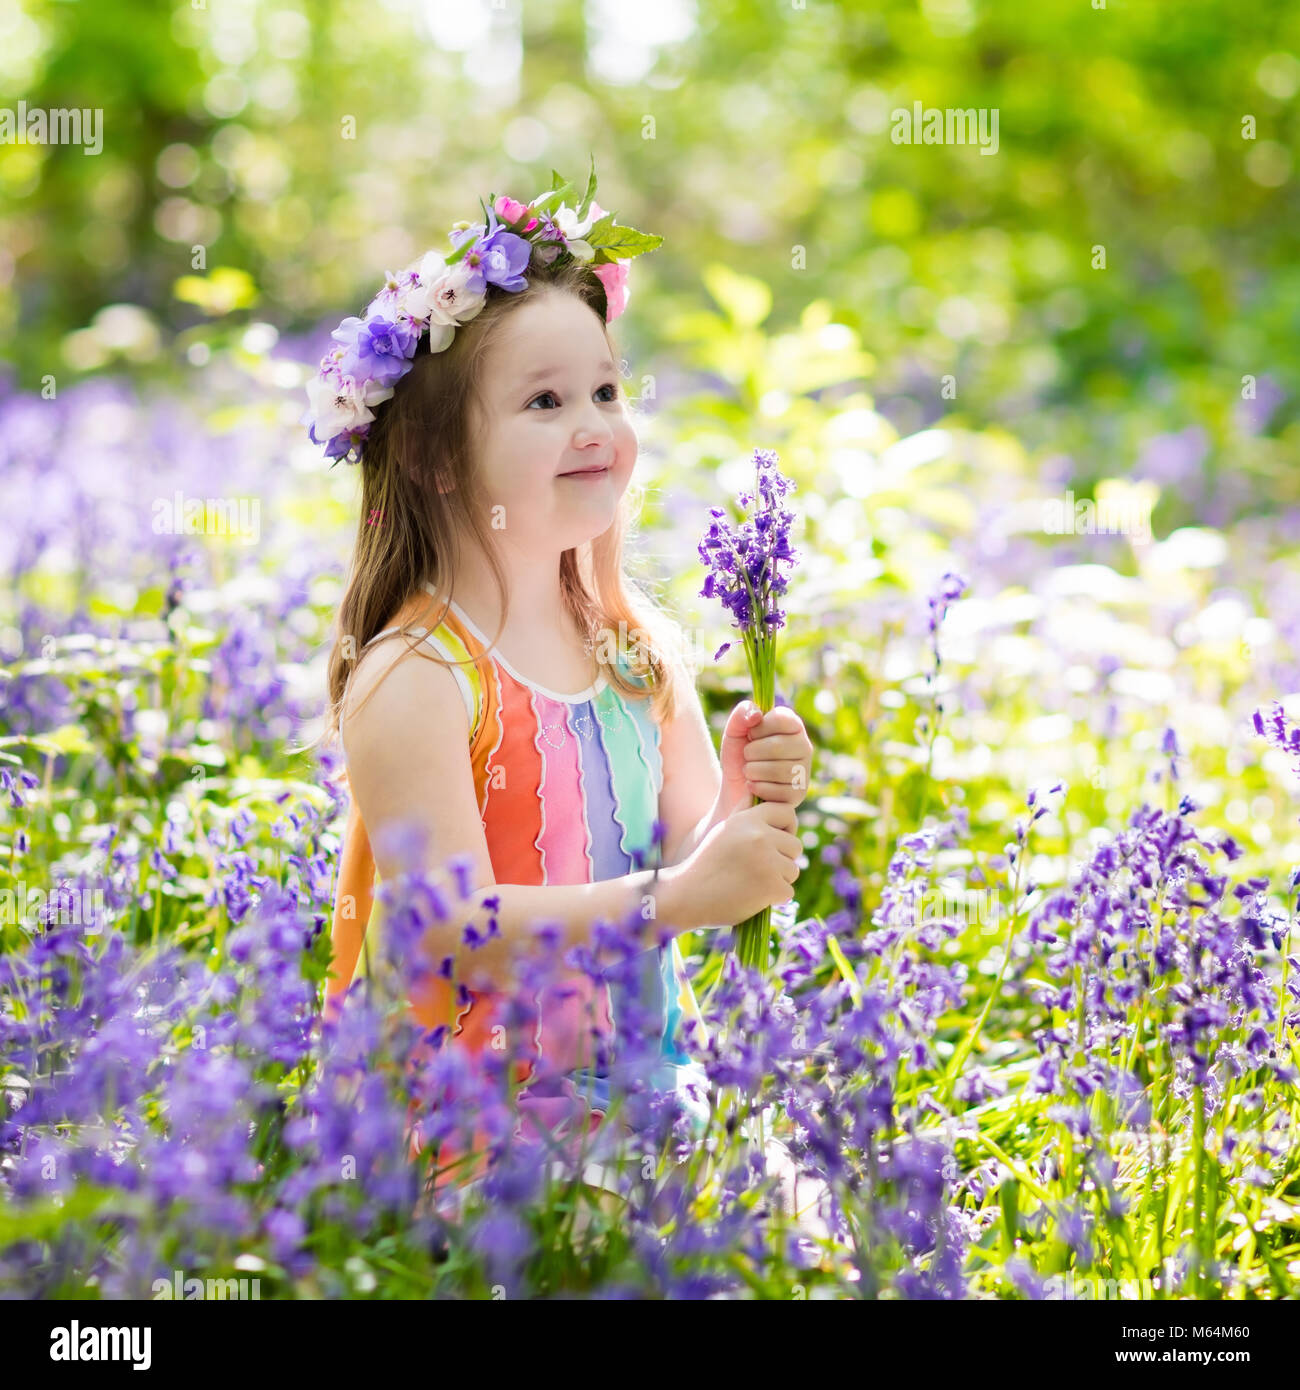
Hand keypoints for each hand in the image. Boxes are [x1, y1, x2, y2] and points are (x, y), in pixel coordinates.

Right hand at [662, 800, 801, 930]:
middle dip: (782, 859)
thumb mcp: (723, 829)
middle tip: (758, 869)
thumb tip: (755, 790)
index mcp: (749, 820)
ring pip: (792, 870)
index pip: (787, 813)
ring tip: (751, 882)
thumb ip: (743, 811)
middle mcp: (760, 837)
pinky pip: (788, 892)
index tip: (776, 840)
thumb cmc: (707, 861)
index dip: (786, 828)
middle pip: (795, 845)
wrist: (687, 894)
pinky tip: (753, 897)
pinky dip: (774, 898)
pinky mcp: (771, 887)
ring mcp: (767, 862)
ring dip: (778, 880)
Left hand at [720, 700, 812, 808]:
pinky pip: (775, 790)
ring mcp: (804, 771)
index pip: (781, 719)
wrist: (736, 789)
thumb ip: (741, 715)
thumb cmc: (739, 756)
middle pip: (777, 746)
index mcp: (793, 726)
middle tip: (747, 757)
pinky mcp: (798, 794)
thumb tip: (756, 714)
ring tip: (749, 771)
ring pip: (776, 770)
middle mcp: (804, 746)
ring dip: (752, 771)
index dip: (759, 728)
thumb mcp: (734, 732)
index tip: (751, 734)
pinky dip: (756, 788)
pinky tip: (753, 786)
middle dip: (751, 752)